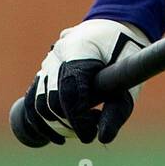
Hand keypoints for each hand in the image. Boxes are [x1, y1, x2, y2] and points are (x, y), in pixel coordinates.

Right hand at [19, 19, 149, 146]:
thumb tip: (104, 138)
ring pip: (37, 103)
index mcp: (78, 49)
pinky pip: (34, 99)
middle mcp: (57, 54)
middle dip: (66, 124)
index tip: (90, 135)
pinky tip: (60, 132)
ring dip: (54, 124)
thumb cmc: (127, 51)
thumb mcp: (130, 76)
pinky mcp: (44, 71)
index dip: (76, 120)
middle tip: (89, 131)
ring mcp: (47, 62)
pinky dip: (43, 118)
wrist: (117, 27)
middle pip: (49, 101)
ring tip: (79, 130)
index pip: (68, 93)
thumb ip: (118, 108)